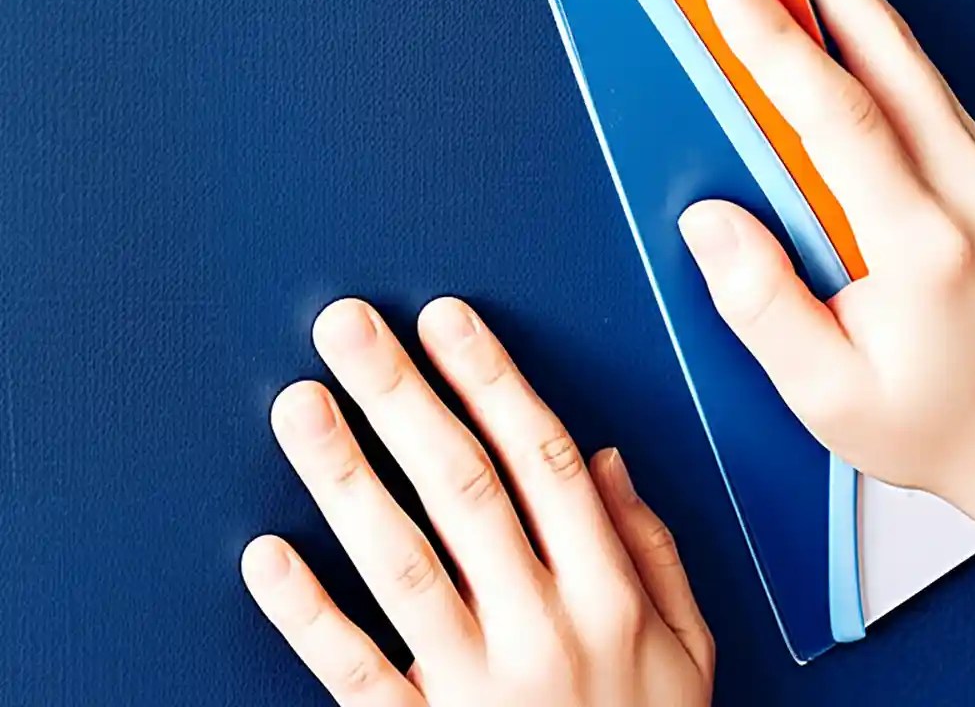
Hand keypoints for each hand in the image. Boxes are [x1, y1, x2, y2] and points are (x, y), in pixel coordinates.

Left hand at [241, 298, 712, 705]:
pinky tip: (267, 555)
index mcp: (607, 596)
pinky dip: (307, 612)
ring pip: (401, 562)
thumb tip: (605, 459)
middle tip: (349, 332)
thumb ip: (651, 548)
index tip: (447, 323)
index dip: (492, 382)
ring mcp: (476, 684)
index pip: (542, 462)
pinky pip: (355, 671)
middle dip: (403, 397)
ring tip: (301, 407)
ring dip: (346, 477)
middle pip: (463, 490)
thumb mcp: (688, 647)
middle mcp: (542, 628)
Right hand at [682, 0, 974, 497]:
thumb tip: (709, 221)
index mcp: (923, 246)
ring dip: (840, 9)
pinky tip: (829, 36)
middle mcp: (969, 192)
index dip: (774, 43)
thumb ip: (763, 306)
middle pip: (884, 57)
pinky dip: (869, 49)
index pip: (836, 118)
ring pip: (907, 63)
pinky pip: (921, 90)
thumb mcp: (828, 395)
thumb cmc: (934, 423)